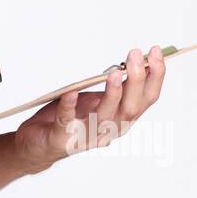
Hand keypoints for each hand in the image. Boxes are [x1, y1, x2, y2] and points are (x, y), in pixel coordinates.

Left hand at [13, 45, 165, 171]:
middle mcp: (109, 130)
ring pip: (106, 117)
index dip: (155, 76)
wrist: (39, 145)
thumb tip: (131, 62)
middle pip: (131, 108)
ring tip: (115, 74)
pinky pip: (67, 120)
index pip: (147, 99)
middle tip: (136, 55)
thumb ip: (114, 88)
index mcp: (121, 119)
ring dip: (113, 94)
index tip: (157, 52)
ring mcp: (87, 136)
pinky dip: (69, 106)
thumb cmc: (70, 118)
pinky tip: (71, 92)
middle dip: (137, 80)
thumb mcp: (96, 100)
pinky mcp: (63, 138)